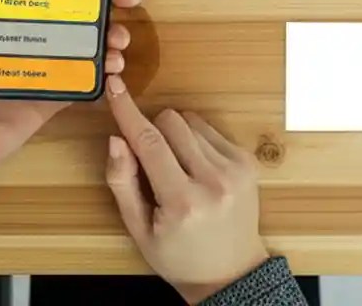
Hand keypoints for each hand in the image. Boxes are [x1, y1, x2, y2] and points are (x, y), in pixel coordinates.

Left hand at [0, 0, 144, 204]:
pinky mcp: (50, 97)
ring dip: (108, 36)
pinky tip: (114, 69)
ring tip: (119, 40)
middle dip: (103, 1)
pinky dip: (103, 73)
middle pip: (70, 10)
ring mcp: (40, 68)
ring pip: (83, 43)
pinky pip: (81, 80)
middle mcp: (22, 38)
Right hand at [104, 77, 268, 303]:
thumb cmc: (178, 255)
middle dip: (152, 130)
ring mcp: (236, 170)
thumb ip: (122, 182)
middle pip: (171, 122)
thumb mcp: (138, 229)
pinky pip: (209, 128)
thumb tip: (116, 139)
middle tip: (150, 160)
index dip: (128, 112)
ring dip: (174, 135)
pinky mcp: (247, 162)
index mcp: (183, 202)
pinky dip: (194, 139)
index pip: (149, 143)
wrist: (230, 273)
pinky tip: (194, 167)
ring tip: (175, 168)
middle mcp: (214, 182)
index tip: (114, 88)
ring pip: (190, 121)